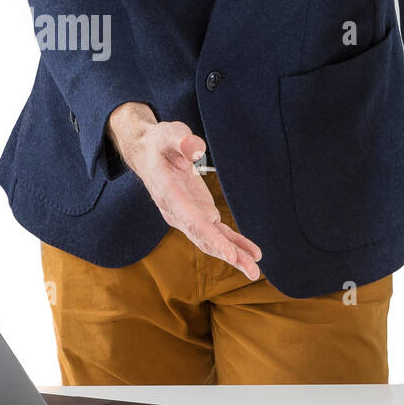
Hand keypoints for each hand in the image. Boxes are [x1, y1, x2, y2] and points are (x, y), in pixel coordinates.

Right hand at [107, 102, 262, 280]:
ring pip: (211, 241)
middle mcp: (177, 212)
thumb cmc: (160, 142)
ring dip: (234, 256)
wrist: (149, 153)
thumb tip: (196, 148)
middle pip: (203, 237)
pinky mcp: (200, 214)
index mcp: (168, 193)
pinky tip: (252, 254)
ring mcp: (189, 216)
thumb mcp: (168, 133)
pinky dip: (235, 244)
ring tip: (255, 271)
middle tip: (250, 270)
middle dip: (227, 254)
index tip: (226, 253)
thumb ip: (181, 140)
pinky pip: (218, 233)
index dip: (209, 237)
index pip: (190, 219)